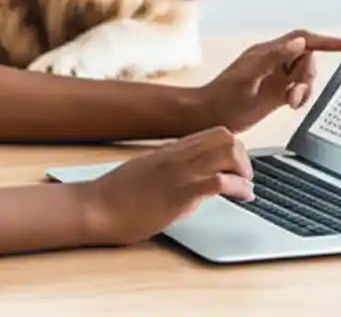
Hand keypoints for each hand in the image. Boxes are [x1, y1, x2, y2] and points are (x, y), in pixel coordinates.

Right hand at [76, 127, 253, 245]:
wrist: (96, 208)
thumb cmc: (115, 197)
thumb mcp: (145, 174)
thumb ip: (169, 173)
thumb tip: (190, 183)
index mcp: (169, 151)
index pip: (211, 133)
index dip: (230, 148)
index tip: (234, 167)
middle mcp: (177, 156)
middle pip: (225, 136)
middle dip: (242, 156)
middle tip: (243, 177)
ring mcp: (180, 172)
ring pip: (228, 151)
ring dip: (244, 170)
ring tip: (244, 188)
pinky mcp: (181, 192)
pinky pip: (221, 181)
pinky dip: (239, 188)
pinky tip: (242, 198)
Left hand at [198, 29, 340, 132]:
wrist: (208, 116)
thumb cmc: (224, 96)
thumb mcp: (250, 76)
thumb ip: (274, 57)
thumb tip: (300, 43)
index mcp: (267, 52)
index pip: (303, 40)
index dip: (326, 41)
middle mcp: (273, 61)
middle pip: (307, 59)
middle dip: (308, 75)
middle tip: (295, 93)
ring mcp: (275, 77)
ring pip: (305, 76)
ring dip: (304, 88)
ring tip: (291, 102)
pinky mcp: (275, 93)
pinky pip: (299, 90)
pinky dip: (301, 97)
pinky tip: (292, 105)